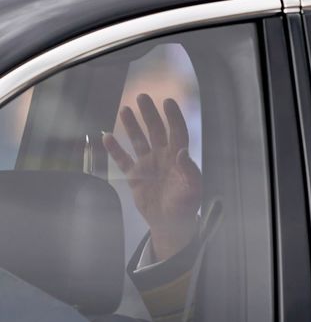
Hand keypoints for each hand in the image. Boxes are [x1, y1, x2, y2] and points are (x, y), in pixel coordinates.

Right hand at [102, 94, 201, 261]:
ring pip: (138, 141)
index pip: (177, 132)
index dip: (173, 117)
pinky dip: (115, 150)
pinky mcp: (135, 177)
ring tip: (125, 110)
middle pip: (156, 131)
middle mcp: (163, 158)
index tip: (168, 102)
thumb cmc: (185, 206)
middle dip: (149, 114)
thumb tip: (183, 151)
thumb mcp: (192, 190)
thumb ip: (189, 170)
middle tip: (142, 97)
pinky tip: (107, 137)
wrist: (171, 224)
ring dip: (132, 126)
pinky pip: (123, 160)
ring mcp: (148, 165)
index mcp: (179, 158)